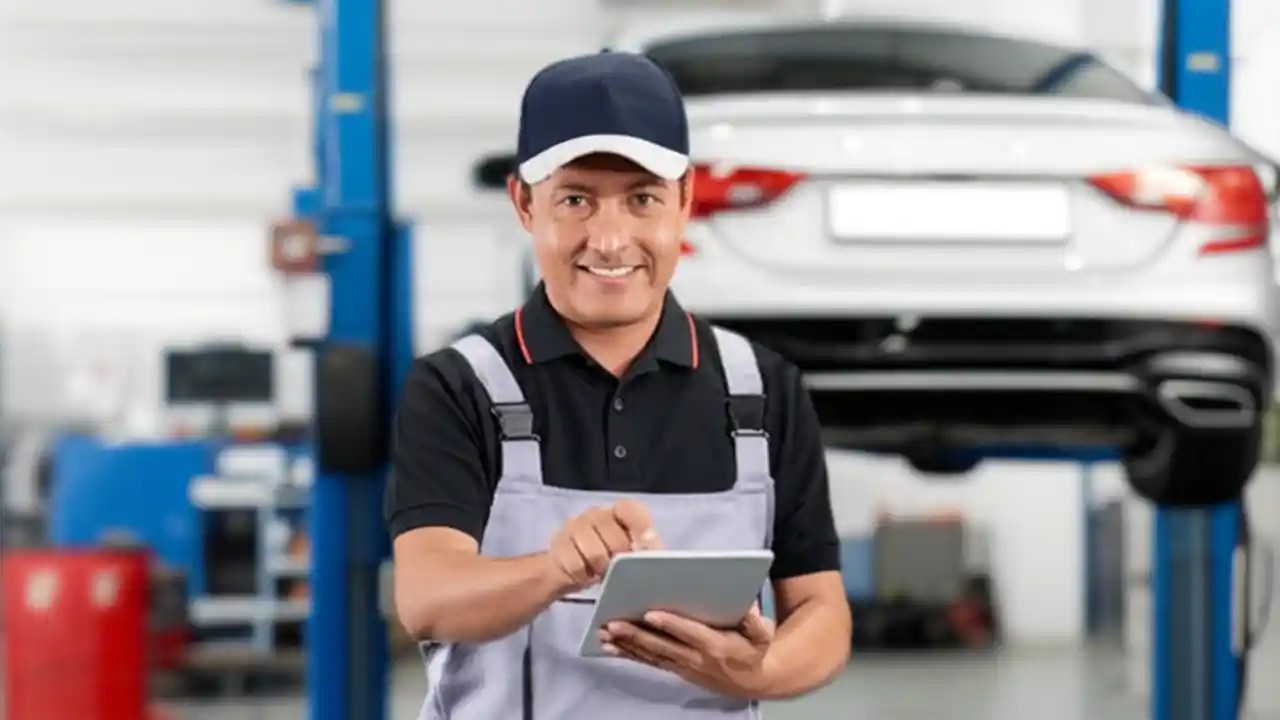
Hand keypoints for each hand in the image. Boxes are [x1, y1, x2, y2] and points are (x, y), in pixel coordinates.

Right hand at [546, 499, 660, 591]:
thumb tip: (652, 547)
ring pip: (594, 552)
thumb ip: (645, 549)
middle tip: (620, 570)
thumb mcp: (632, 556)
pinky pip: (576, 565)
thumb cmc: (608, 563)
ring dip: (601, 569)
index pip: (629, 508)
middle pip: (613, 533)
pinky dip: (583, 577)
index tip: (645, 544)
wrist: (570, 573)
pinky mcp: (558, 545)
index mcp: (617, 513)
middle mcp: (595, 514)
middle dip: (620, 557)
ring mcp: (573, 526)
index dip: (639, 525)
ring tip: (601, 573)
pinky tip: (585, 576)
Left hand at [599, 602, 775, 698]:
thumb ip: (755, 621)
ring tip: (604, 634)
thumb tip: (747, 606)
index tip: (650, 613)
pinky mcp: (676, 669)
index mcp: (716, 645)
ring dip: (626, 645)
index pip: (689, 633)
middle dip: (636, 634)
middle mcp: (696, 658)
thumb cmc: (754, 649)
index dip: (670, 624)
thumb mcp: (763, 634)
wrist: (752, 681)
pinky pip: (650, 662)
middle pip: (662, 645)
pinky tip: (610, 647)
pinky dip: (630, 654)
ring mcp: (683, 666)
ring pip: (651, 655)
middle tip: (612, 623)